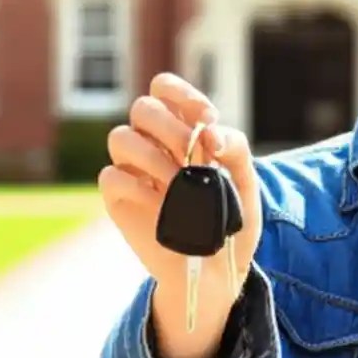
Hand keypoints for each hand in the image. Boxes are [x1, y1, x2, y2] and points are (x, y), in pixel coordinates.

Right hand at [98, 72, 263, 357]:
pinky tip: (164, 205)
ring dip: (155, 157)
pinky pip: (111, 177)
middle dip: (173, 128)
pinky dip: (140, 187)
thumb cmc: (231, 219)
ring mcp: (134, 171)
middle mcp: (153, 144)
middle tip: (197, 158)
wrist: (219, 269)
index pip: (164, 88)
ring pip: (120, 137)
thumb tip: (210, 133)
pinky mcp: (118, 200)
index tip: (207, 117)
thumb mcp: (246, 181)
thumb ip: (236, 147)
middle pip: (142, 108)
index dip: (181, 93)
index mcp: (183, 130)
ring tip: (181, 185)